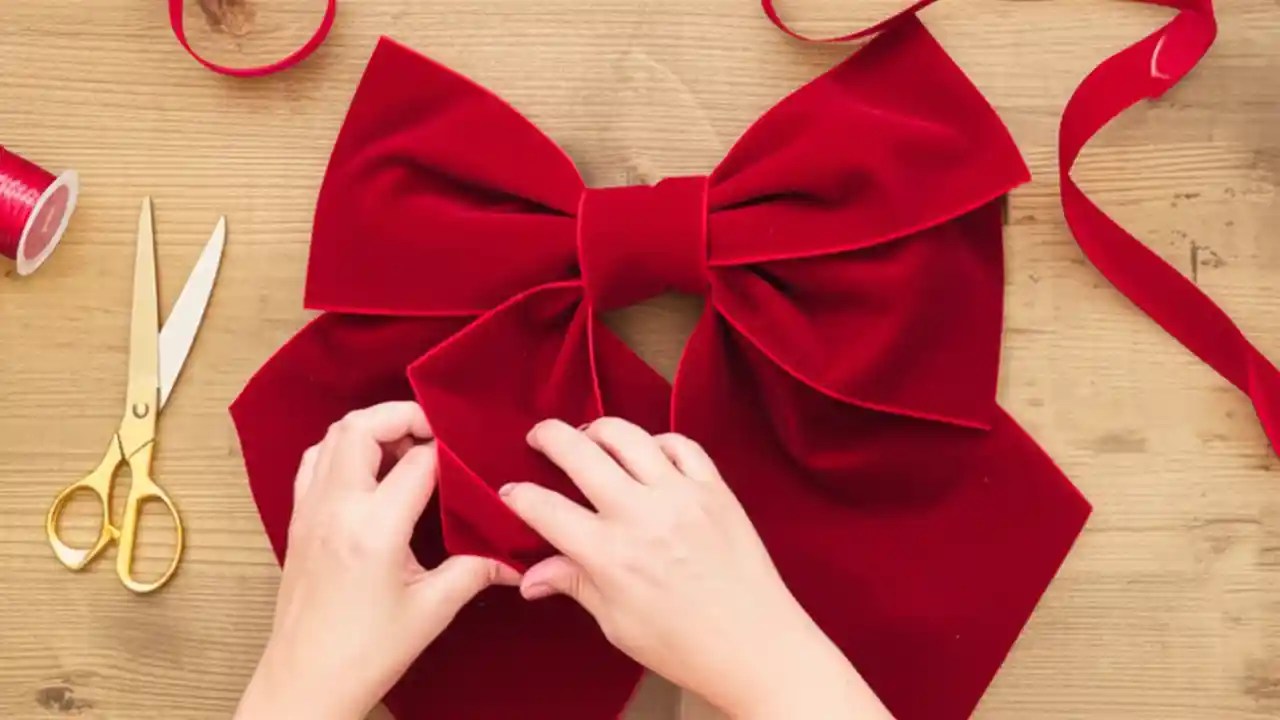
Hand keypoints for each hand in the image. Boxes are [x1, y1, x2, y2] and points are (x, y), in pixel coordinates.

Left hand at [235, 402, 518, 719]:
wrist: (305, 683)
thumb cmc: (363, 654)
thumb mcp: (431, 611)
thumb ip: (474, 571)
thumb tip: (512, 559)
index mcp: (373, 529)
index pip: (417, 460)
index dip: (449, 453)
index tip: (469, 463)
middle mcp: (335, 510)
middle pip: (363, 427)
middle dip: (403, 417)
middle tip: (435, 435)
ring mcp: (310, 512)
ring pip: (333, 436)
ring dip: (370, 429)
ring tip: (405, 449)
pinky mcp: (297, 522)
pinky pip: (315, 462)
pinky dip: (343, 450)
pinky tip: (371, 473)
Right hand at [500, 418, 891, 719]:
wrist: (756, 647)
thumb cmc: (684, 646)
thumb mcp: (617, 624)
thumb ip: (575, 584)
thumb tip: (529, 577)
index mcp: (609, 555)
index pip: (545, 508)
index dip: (517, 495)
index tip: (509, 492)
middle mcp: (642, 515)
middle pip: (579, 452)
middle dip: (548, 437)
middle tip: (538, 437)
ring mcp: (682, 496)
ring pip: (628, 435)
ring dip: (598, 429)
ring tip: (588, 436)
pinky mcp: (715, 489)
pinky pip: (681, 445)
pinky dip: (657, 441)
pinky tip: (648, 454)